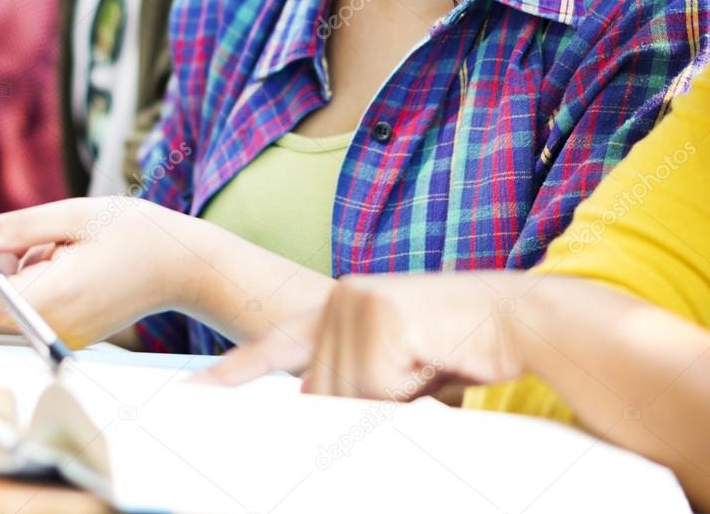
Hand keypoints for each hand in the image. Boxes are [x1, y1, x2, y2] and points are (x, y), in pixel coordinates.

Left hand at [0, 197, 205, 347]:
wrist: (187, 266)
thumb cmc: (138, 233)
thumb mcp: (76, 215)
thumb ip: (18, 228)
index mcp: (55, 296)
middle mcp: (57, 325)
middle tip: (18, 226)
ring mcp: (67, 334)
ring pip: (17, 301)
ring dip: (23, 267)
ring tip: (65, 240)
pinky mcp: (76, 332)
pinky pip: (39, 307)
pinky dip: (41, 279)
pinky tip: (74, 257)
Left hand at [199, 272, 526, 399]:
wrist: (514, 316)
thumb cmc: (457, 346)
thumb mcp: (394, 367)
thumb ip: (355, 381)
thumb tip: (317, 411)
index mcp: (339, 305)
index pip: (277, 345)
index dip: (238, 371)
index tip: (195, 393)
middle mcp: (340, 298)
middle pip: (319, 389)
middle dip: (361, 405)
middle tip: (411, 382)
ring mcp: (359, 303)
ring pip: (346, 393)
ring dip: (390, 400)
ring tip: (428, 365)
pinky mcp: (382, 314)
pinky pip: (376, 386)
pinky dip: (407, 389)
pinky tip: (433, 358)